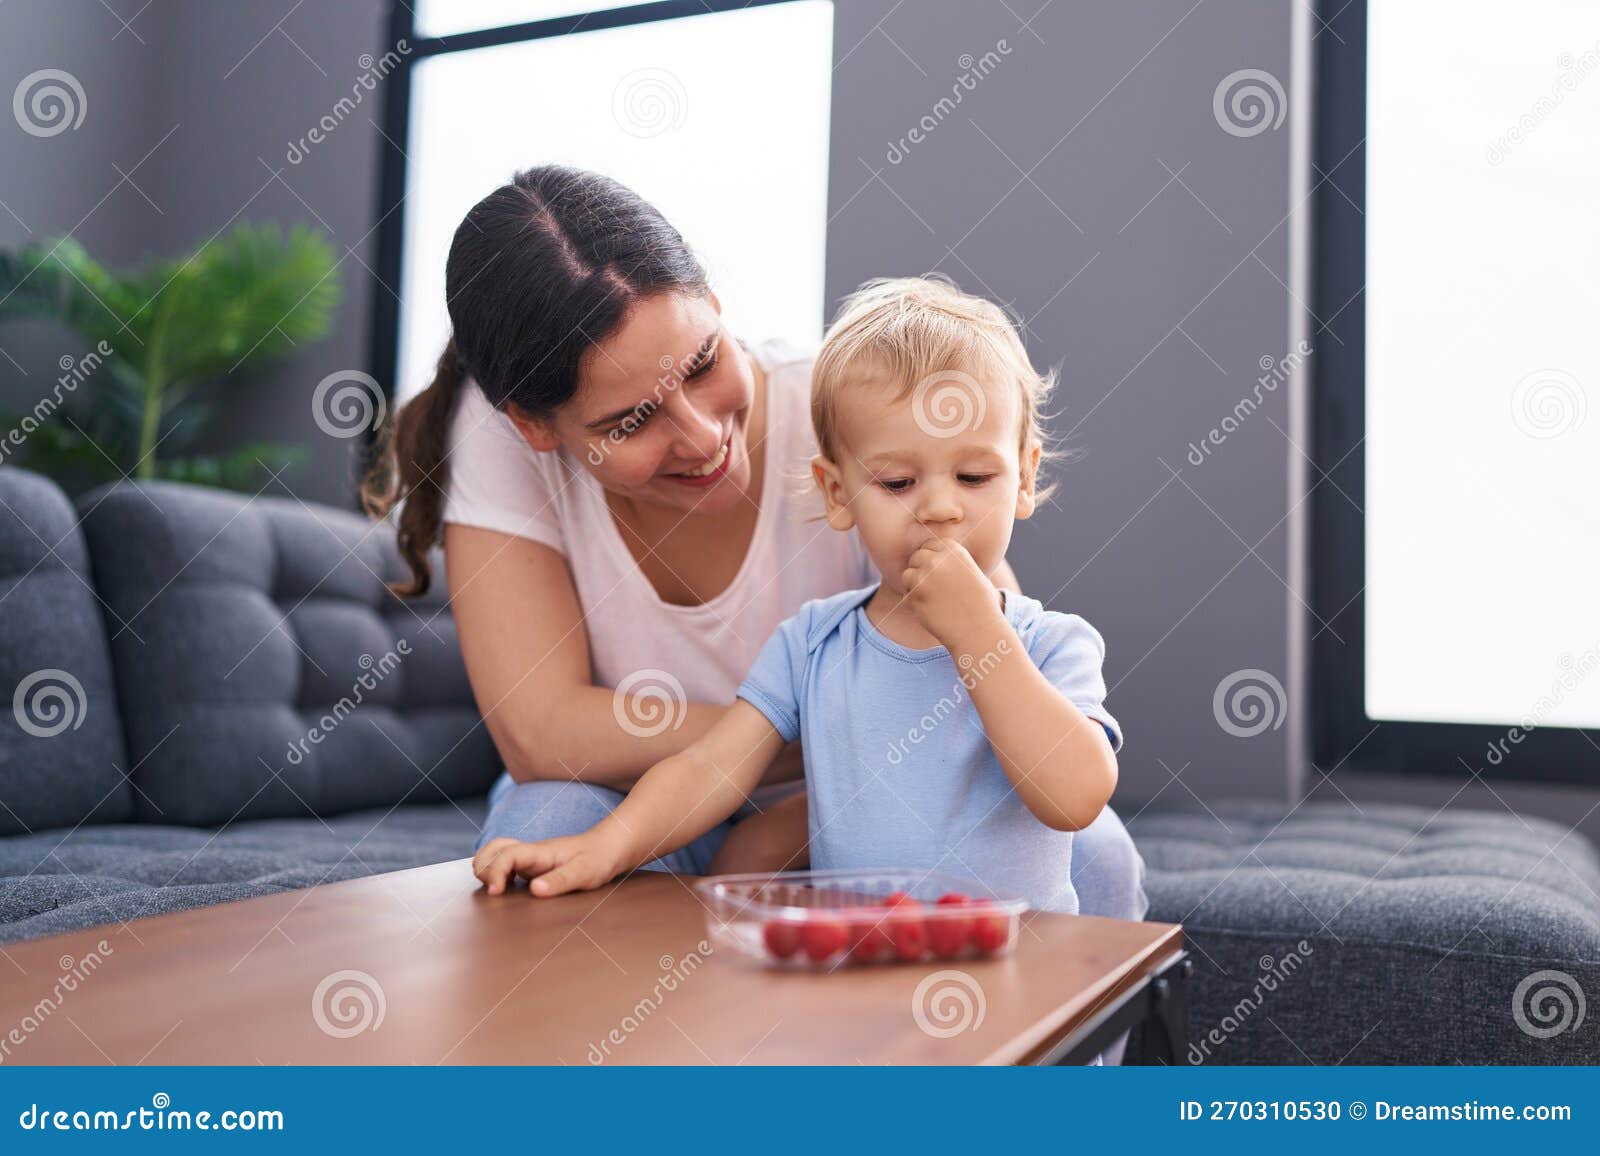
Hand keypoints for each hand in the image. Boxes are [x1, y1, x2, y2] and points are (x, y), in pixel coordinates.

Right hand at [472, 832, 627, 897]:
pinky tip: (505, 889)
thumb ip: (560, 880)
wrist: (610, 847)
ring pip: (496, 854)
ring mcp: (530, 858)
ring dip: (486, 868)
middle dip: (483, 867)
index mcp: (540, 852)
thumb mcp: (585, 873)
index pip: (506, 854)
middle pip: (493, 849)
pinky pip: (505, 863)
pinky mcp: (533, 866)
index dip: (495, 871)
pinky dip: (496, 872)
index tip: (496, 892)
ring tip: (494, 890)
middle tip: (493, 890)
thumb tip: (534, 889)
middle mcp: (531, 852)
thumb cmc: (599, 859)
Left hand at [901, 536, 1005, 649]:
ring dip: (915, 585)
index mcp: (954, 550)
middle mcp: (937, 560)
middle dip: (921, 570)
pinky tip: (931, 608)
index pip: (930, 544)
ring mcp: (924, 577)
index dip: (932, 559)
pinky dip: (914, 600)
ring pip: (908, 574)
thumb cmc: (980, 603)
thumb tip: (933, 555)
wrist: (978, 629)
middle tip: (934, 587)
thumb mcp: (971, 571)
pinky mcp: (915, 595)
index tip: (940, 573)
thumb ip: (951, 560)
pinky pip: (906, 593)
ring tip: (933, 598)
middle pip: (916, 556)